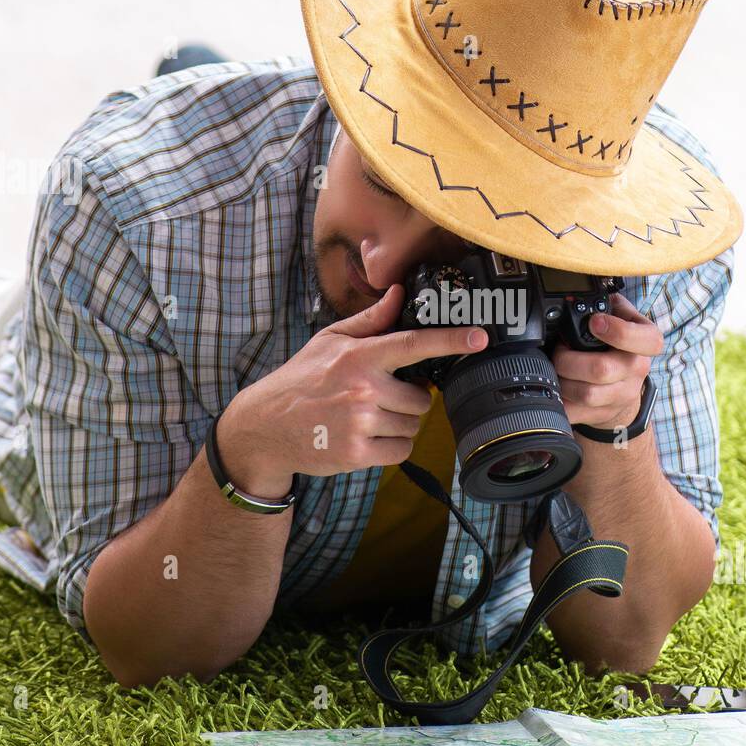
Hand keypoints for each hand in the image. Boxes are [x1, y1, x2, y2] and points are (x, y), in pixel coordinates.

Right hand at [220, 283, 487, 487]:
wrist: (265, 426)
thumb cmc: (301, 380)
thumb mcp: (328, 341)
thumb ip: (369, 321)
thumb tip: (399, 292)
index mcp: (359, 357)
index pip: (413, 344)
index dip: (450, 340)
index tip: (480, 338)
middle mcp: (363, 389)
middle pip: (421, 398)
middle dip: (409, 399)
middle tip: (382, 398)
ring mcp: (361, 423)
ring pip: (413, 425)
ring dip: (399, 423)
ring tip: (368, 417)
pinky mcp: (357, 453)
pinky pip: (401, 450)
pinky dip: (392, 447)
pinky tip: (367, 438)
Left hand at [552, 291, 662, 430]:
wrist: (622, 386)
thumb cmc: (617, 344)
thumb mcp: (621, 316)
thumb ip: (609, 304)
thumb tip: (579, 292)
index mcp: (646, 343)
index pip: (646, 341)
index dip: (618, 332)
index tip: (595, 323)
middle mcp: (637, 370)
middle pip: (601, 369)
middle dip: (569, 358)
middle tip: (559, 350)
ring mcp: (622, 396)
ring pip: (587, 394)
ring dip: (562, 379)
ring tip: (557, 369)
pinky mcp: (603, 414)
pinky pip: (575, 412)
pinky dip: (559, 400)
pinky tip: (557, 387)